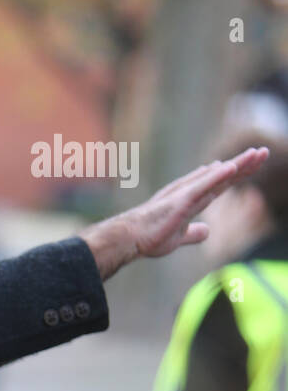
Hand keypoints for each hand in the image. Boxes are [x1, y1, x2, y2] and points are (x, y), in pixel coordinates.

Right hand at [79, 146, 269, 280]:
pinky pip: (204, 185)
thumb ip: (193, 232)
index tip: (249, 165)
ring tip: (257, 154)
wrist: (128, 238)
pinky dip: (218, 176)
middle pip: (223, 176)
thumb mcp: (178, 237)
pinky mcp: (181, 200)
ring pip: (218, 177)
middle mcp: (189, 192)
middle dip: (244, 164)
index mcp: (190, 200)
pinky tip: (232, 167)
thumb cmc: (147, 236)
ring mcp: (185, 194)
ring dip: (238, 165)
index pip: (219, 185)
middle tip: (262, 152)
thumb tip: (207, 230)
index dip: (236, 175)